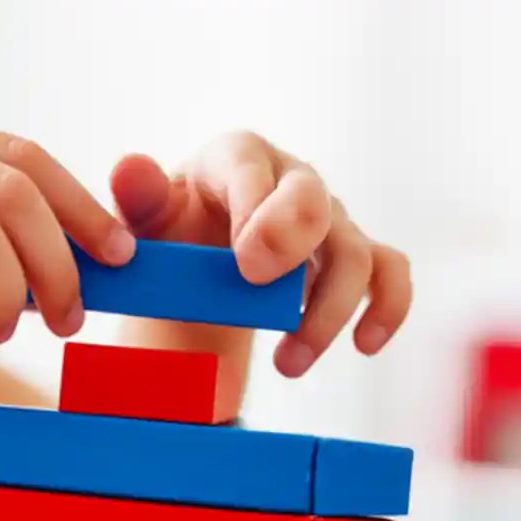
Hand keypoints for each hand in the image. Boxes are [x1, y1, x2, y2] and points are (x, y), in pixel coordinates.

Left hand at [109, 132, 411, 377]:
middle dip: (291, 245)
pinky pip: (390, 271)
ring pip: (354, 250)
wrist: (200, 254)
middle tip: (257, 290)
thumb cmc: (172, 229)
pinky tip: (365, 345)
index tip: (242, 264)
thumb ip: (138, 197)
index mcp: (237, 157)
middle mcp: (291, 178)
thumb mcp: (145, 217)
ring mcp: (329, 216)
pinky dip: (388, 306)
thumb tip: (130, 170)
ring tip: (287, 364)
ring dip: (327, 311)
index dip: (253, 211)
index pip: (251, 166)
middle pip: (313, 201)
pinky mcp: (354, 253)